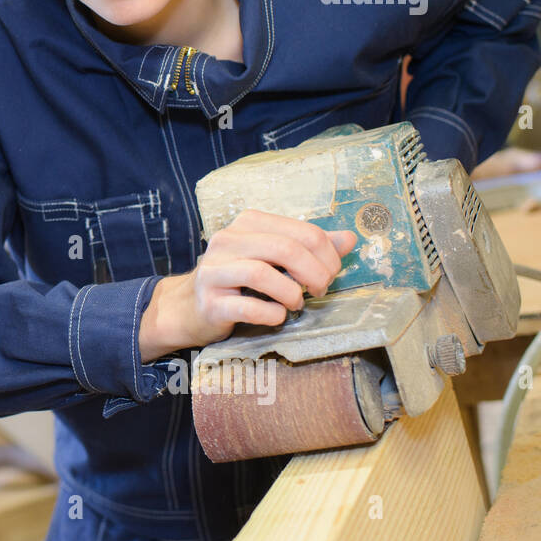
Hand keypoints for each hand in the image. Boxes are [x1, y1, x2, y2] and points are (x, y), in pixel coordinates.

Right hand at [139, 209, 356, 360]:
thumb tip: (349, 239)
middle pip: (284, 249)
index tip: (330, 275)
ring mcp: (214, 271)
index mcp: (248, 223)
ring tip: (297, 304)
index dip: (327, 256)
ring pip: (262, 274)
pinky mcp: (210, 302)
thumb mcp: (275, 258)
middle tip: (320, 291)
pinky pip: (247, 307)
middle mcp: (227, 241)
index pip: (302, 231)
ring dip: (291, 294)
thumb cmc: (240, 281)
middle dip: (314, 273)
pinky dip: (271, 314)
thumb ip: (310, 247)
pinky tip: (277, 316)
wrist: (191, 307)